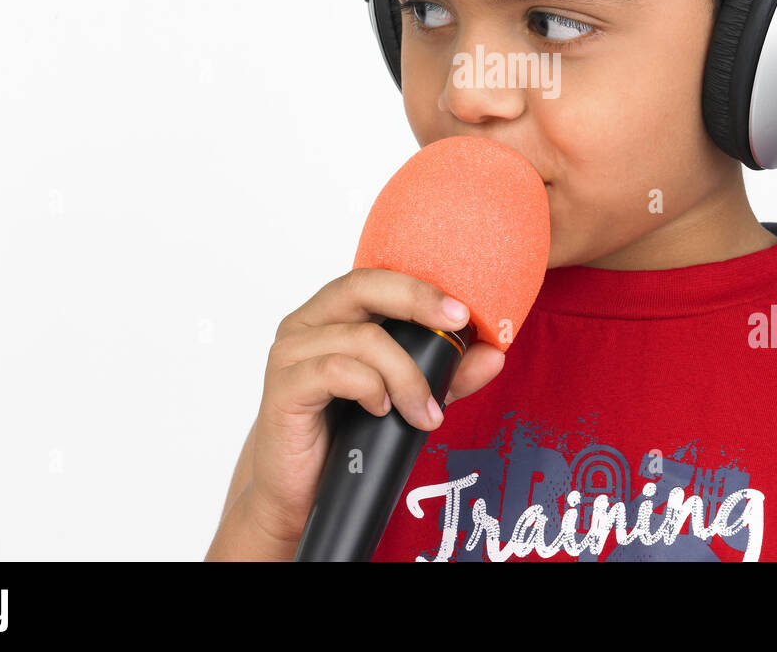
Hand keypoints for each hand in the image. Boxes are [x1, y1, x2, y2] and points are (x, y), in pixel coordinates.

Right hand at [243, 268, 505, 546]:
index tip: (464, 311)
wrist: (302, 498)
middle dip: (417, 300)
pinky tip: (381, 411)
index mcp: (334, 315)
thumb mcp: (409, 399)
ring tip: (425, 413)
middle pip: (363, 286)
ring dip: (406, 375)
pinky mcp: (283, 387)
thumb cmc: (347, 439)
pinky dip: (370, 388)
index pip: (378, 279)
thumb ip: (446, 373)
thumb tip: (493, 355)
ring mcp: (290, 353)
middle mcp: (308, 324)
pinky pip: (335, 371)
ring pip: (361, 338)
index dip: (422, 287)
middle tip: (455, 324)